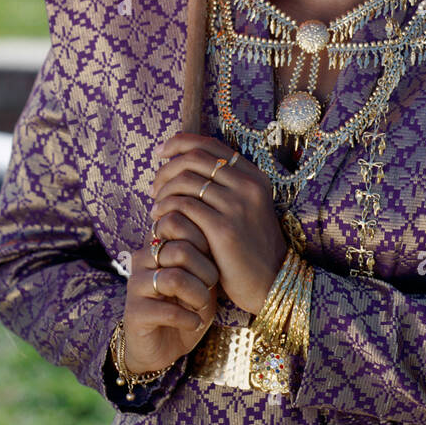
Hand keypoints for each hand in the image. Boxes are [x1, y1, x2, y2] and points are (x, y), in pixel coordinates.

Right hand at [119, 229, 218, 377]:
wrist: (164, 346)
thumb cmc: (187, 305)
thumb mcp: (202, 277)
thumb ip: (205, 254)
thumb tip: (214, 230)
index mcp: (157, 244)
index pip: (175, 221)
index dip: (203, 239)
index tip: (212, 259)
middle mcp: (142, 259)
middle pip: (180, 250)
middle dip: (206, 272)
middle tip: (210, 287)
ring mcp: (136, 284)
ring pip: (175, 278)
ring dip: (198, 295)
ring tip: (201, 306)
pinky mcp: (134, 312)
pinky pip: (168, 310)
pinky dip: (189, 319)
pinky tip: (193, 323)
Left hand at [150, 132, 287, 316]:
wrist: (271, 282)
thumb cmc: (251, 247)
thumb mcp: (246, 208)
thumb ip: (224, 187)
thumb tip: (183, 167)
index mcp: (253, 176)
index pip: (210, 144)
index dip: (180, 143)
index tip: (161, 152)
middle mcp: (247, 185)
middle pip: (194, 159)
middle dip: (166, 168)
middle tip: (154, 185)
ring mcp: (236, 206)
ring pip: (186, 181)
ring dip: (163, 190)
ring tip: (156, 205)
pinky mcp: (223, 229)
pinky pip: (184, 206)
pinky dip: (166, 209)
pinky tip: (159, 219)